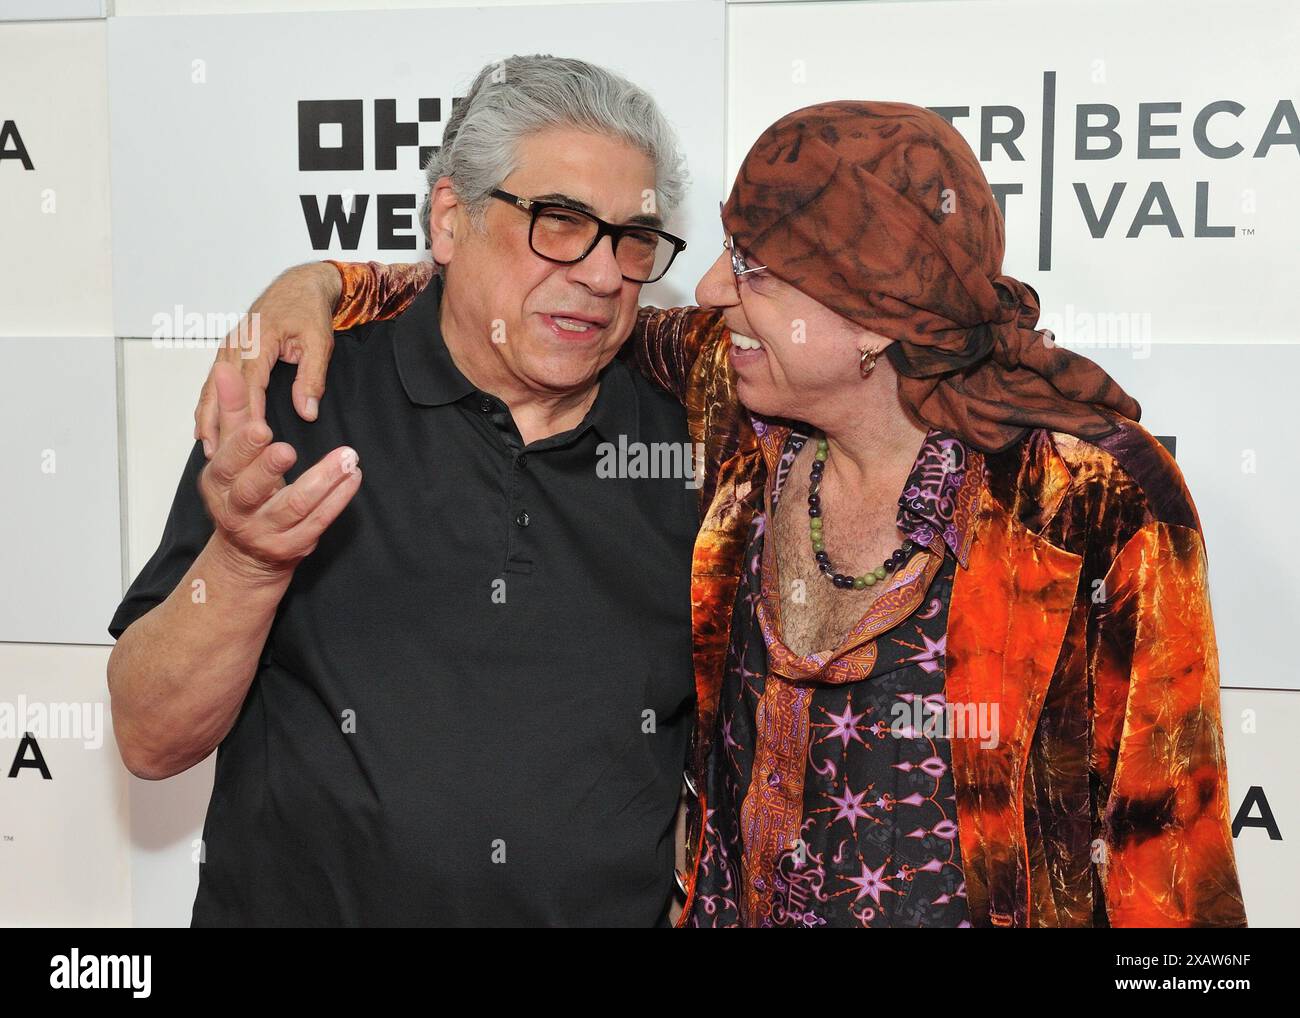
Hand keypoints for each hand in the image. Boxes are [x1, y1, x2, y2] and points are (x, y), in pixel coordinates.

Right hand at [194, 262, 341, 457]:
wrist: (299, 285)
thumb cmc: (309, 310)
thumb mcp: (319, 342)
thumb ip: (312, 377)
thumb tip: (307, 411)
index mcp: (257, 340)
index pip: (251, 386)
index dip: (248, 416)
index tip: (250, 442)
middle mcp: (236, 343)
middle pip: (221, 389)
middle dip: (217, 423)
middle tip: (216, 455)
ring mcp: (229, 345)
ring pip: (212, 386)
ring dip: (206, 416)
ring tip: (206, 447)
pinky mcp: (229, 349)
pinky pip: (214, 380)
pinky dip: (207, 403)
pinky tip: (205, 423)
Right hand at [199, 362, 361, 577]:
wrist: (246, 555)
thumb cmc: (240, 493)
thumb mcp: (232, 453)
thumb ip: (232, 412)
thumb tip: (225, 368)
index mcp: (218, 485)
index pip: (228, 462)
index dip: (242, 447)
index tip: (260, 428)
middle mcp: (236, 512)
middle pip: (252, 489)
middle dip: (269, 469)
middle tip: (288, 448)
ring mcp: (266, 532)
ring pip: (294, 506)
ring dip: (323, 480)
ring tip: (347, 457)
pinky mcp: (293, 546)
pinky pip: (319, 522)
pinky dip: (339, 499)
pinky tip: (353, 478)